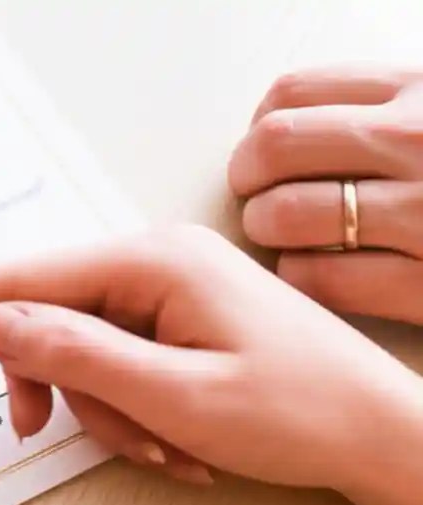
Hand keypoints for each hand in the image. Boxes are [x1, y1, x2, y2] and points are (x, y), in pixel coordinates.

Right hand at [0, 226, 422, 495]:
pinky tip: (170, 441)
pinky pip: (110, 365)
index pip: (14, 280)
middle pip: (44, 323)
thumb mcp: (175, 394)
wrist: (376, 433)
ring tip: (161, 448)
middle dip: (58, 390)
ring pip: (75, 355)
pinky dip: (125, 412)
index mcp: (147, 263)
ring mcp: (159, 290)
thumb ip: (75, 355)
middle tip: (61, 433)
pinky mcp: (169, 319)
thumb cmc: (296, 412)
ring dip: (102, 413)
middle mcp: (148, 263)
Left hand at [229, 66, 422, 322]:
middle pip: (276, 146)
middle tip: (253, 194)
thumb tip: (289, 123)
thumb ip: (391, 110)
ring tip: (280, 235)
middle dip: (247, 175)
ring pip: (288, 214)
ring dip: (266, 228)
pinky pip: (324, 278)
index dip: (259, 125)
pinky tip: (309, 274)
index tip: (260, 150)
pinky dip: (298, 277)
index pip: (297, 92)